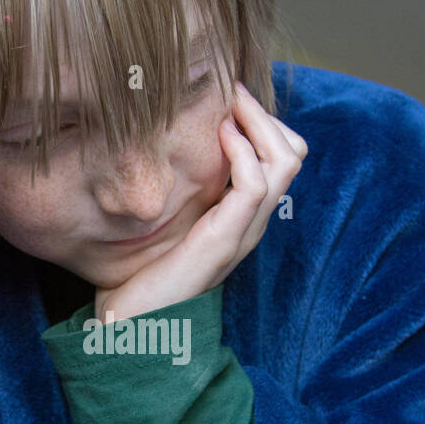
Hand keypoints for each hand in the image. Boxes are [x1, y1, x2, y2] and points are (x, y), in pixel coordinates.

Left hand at [94, 83, 307, 321]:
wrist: (131, 330)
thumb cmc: (138, 278)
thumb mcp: (163, 223)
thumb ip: (177, 193)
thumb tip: (166, 148)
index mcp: (241, 218)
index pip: (283, 160)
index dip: (265, 123)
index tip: (229, 100)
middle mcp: (251, 224)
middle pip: (294, 155)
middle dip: (266, 114)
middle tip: (232, 93)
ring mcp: (242, 233)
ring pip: (284, 163)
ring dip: (258, 122)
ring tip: (227, 107)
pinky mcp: (223, 241)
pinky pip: (254, 185)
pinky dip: (243, 150)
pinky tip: (218, 136)